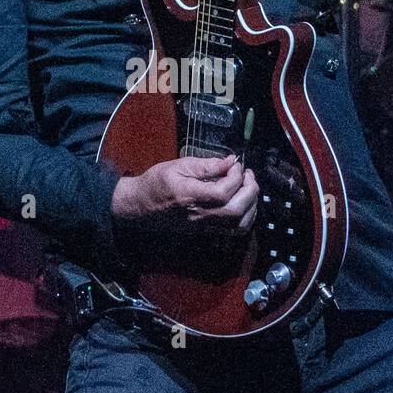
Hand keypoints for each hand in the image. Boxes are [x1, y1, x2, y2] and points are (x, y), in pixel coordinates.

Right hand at [112, 154, 258, 236]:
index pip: (223, 191)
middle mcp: (199, 215)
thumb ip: (206, 165)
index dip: (236, 176)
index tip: (235, 164)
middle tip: (247, 174)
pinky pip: (234, 230)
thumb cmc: (157, 183)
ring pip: (239, 223)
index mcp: (190, 196)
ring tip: (247, 187)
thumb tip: (230, 161)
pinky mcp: (207, 230)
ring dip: (251, 204)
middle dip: (250, 189)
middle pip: (236, 210)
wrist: (141, 206)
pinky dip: (246, 215)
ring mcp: (204, 226)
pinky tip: (243, 201)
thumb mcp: (178, 165)